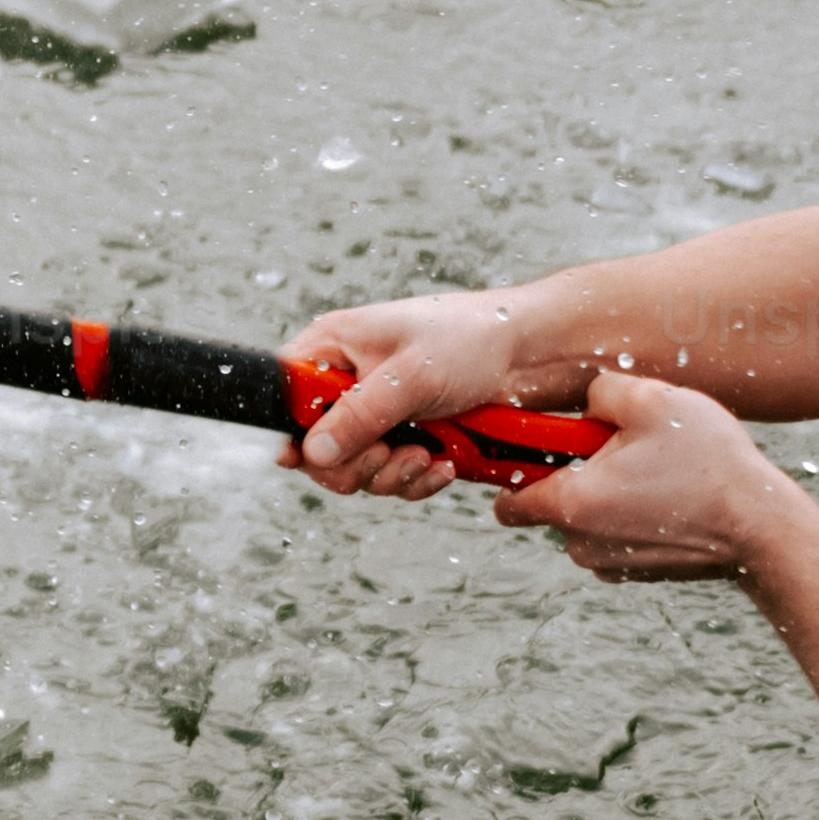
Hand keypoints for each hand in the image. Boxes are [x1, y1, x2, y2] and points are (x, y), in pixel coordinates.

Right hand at [280, 289, 570, 496]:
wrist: (532, 355)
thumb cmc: (471, 340)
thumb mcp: (410, 375)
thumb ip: (357, 416)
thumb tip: (309, 454)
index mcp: (334, 347)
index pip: (286, 395)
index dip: (292, 430)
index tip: (304, 458)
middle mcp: (350, 382)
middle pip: (316, 447)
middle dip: (353, 463)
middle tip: (386, 455)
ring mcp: (379, 414)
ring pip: (356, 470)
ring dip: (392, 474)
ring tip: (426, 456)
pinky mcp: (408, 438)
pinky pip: (393, 477)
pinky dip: (417, 479)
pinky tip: (443, 464)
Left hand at [492, 369, 818, 586]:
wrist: (763, 530)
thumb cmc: (707, 463)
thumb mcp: (652, 399)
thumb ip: (601, 392)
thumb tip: (588, 404)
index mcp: (572, 505)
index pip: (507, 501)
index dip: (515, 471)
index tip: (534, 448)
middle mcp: (581, 545)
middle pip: (556, 502)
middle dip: (581, 472)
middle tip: (629, 445)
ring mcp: (611, 566)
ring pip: (590, 518)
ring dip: (613, 492)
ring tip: (661, 470)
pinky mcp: (640, 574)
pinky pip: (620, 536)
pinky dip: (636, 516)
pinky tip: (675, 496)